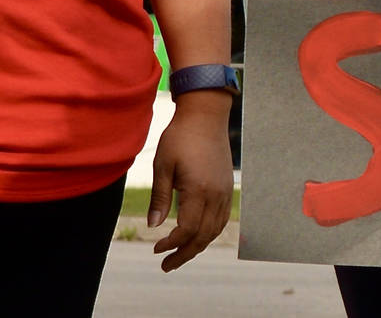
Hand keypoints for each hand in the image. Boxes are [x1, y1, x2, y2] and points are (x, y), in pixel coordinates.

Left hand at [147, 94, 234, 272]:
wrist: (206, 116)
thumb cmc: (180, 138)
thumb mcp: (163, 166)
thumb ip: (160, 198)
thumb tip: (153, 226)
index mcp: (199, 190)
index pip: (188, 229)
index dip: (171, 244)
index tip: (156, 249)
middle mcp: (216, 194)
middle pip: (203, 236)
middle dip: (184, 254)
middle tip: (166, 265)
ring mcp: (225, 191)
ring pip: (215, 230)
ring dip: (197, 246)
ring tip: (179, 255)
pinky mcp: (227, 187)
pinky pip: (221, 218)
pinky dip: (209, 232)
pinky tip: (196, 235)